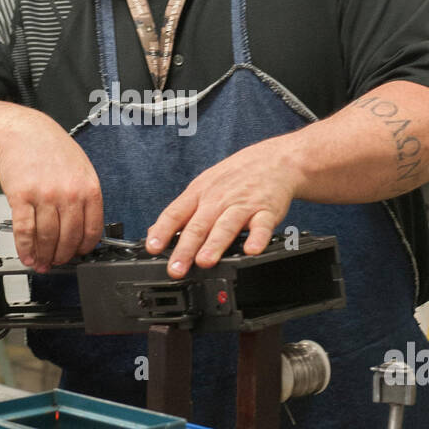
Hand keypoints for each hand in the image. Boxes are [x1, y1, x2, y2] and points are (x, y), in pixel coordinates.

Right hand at [0, 110, 104, 271]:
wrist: (22, 132)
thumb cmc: (51, 149)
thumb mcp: (81, 169)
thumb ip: (86, 198)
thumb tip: (86, 229)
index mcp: (88, 188)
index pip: (92, 230)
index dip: (83, 249)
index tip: (77, 255)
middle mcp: (69, 193)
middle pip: (69, 238)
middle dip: (62, 257)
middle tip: (57, 262)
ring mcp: (44, 195)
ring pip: (47, 238)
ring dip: (43, 256)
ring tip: (41, 262)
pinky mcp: (21, 196)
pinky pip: (25, 230)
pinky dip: (25, 248)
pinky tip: (26, 255)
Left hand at [145, 136, 298, 277]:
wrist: (275, 159)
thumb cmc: (236, 176)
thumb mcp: (203, 186)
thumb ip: (181, 212)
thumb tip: (154, 234)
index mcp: (199, 194)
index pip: (175, 213)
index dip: (162, 231)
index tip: (152, 248)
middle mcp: (218, 199)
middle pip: (198, 225)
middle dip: (185, 249)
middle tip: (176, 268)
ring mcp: (243, 205)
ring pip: (226, 226)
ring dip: (215, 244)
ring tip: (205, 261)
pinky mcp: (267, 211)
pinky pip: (262, 226)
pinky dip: (257, 238)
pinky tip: (252, 250)